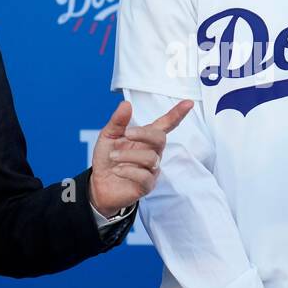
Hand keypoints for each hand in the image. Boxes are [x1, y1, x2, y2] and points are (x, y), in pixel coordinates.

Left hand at [89, 99, 193, 216]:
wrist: (98, 184)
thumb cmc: (107, 159)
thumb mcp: (108, 136)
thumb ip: (118, 121)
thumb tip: (126, 104)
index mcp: (145, 138)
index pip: (165, 124)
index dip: (177, 114)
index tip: (188, 103)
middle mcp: (152, 152)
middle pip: (160, 139)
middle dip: (144, 134)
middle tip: (127, 134)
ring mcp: (151, 169)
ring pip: (151, 158)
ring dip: (128, 156)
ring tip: (113, 157)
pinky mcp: (147, 185)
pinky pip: (144, 176)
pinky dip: (128, 171)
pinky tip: (117, 170)